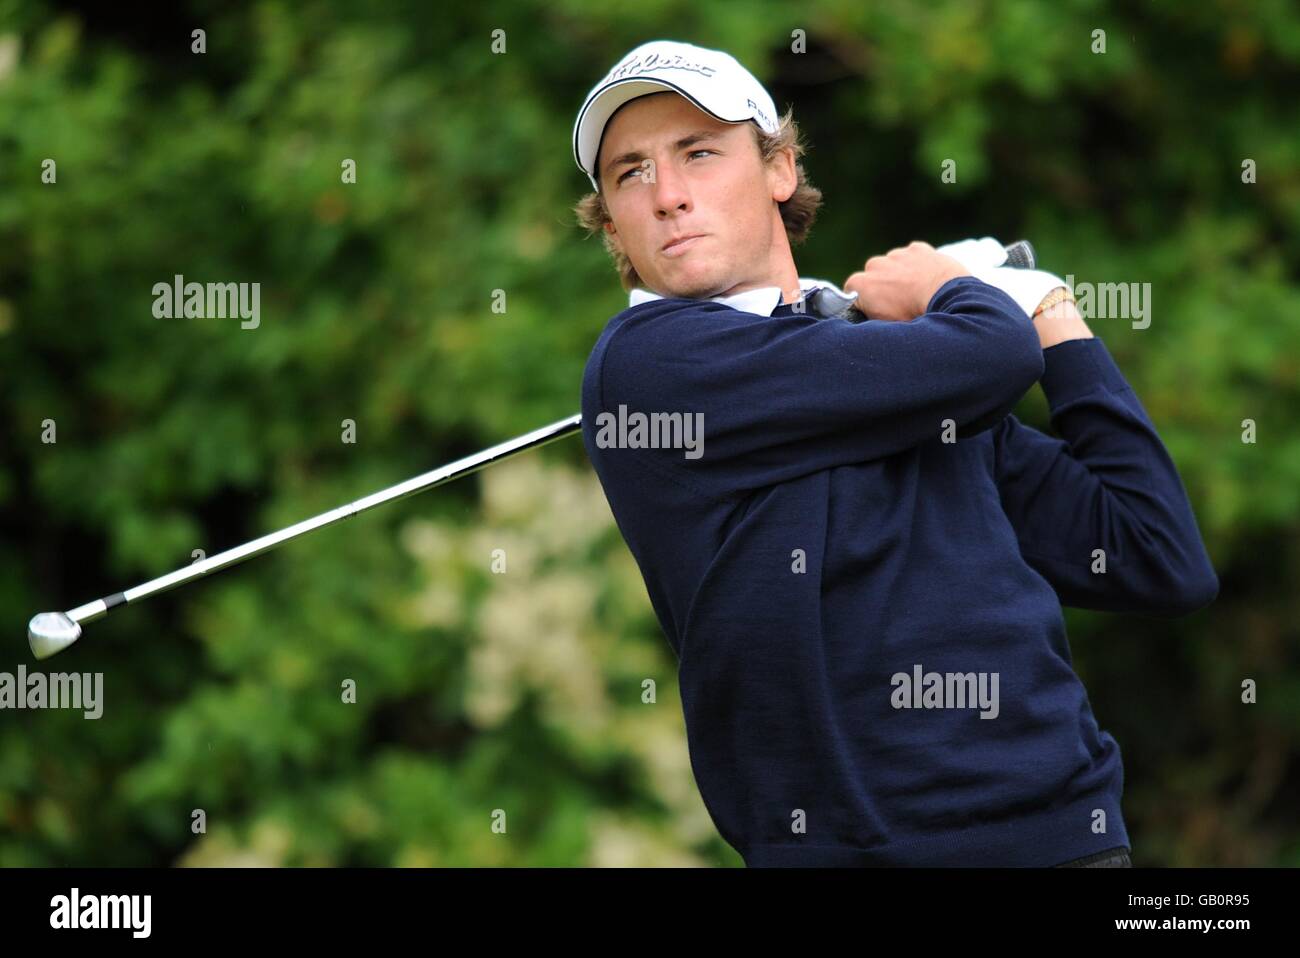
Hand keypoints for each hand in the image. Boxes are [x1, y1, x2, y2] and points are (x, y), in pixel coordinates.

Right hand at [842, 241, 970, 322]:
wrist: (947, 298)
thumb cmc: (914, 316)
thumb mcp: (886, 326)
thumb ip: (871, 317)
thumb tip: (868, 319)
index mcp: (862, 286)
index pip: (851, 292)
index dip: (863, 302)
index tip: (875, 311)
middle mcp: (875, 265)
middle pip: (872, 275)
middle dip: (881, 285)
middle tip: (899, 302)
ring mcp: (896, 255)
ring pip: (893, 263)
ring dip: (900, 274)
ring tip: (916, 291)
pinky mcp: (917, 248)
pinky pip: (912, 255)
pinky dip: (917, 264)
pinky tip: (927, 278)